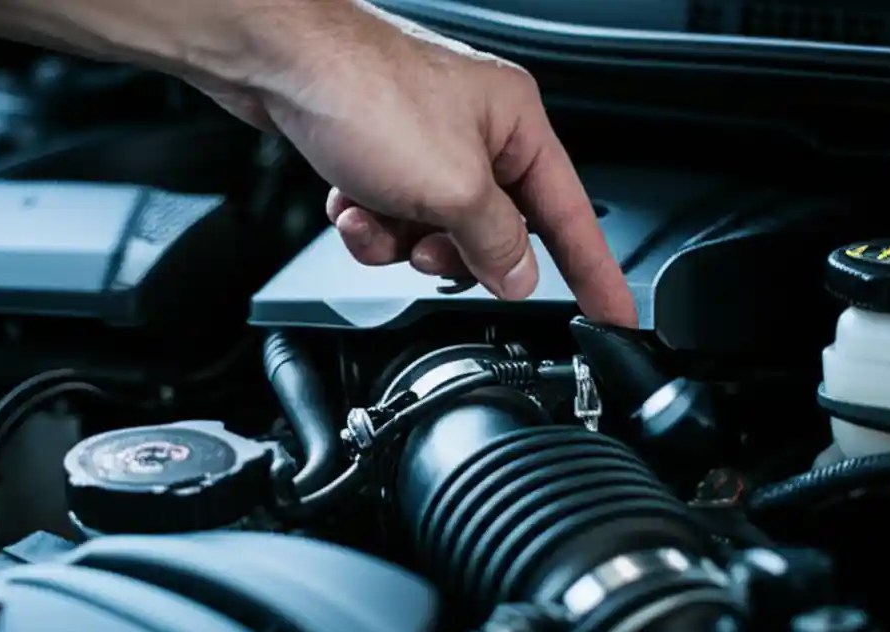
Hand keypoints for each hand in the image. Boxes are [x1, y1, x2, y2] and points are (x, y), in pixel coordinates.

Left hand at [204, 1, 636, 325]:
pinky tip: (349, 202)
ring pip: (433, 232)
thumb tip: (520, 275)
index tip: (613, 312)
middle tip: (431, 248)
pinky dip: (368, 222)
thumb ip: (496, 242)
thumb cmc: (363, 89)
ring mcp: (423, 143)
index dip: (595, 271)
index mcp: (514, 124)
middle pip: (492, 232)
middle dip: (453, 253)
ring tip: (374, 216)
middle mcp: (475, 130)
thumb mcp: (452, 187)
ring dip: (399, 239)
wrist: (276, 61)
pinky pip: (390, 219)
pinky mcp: (378, 154)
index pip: (571, 214)